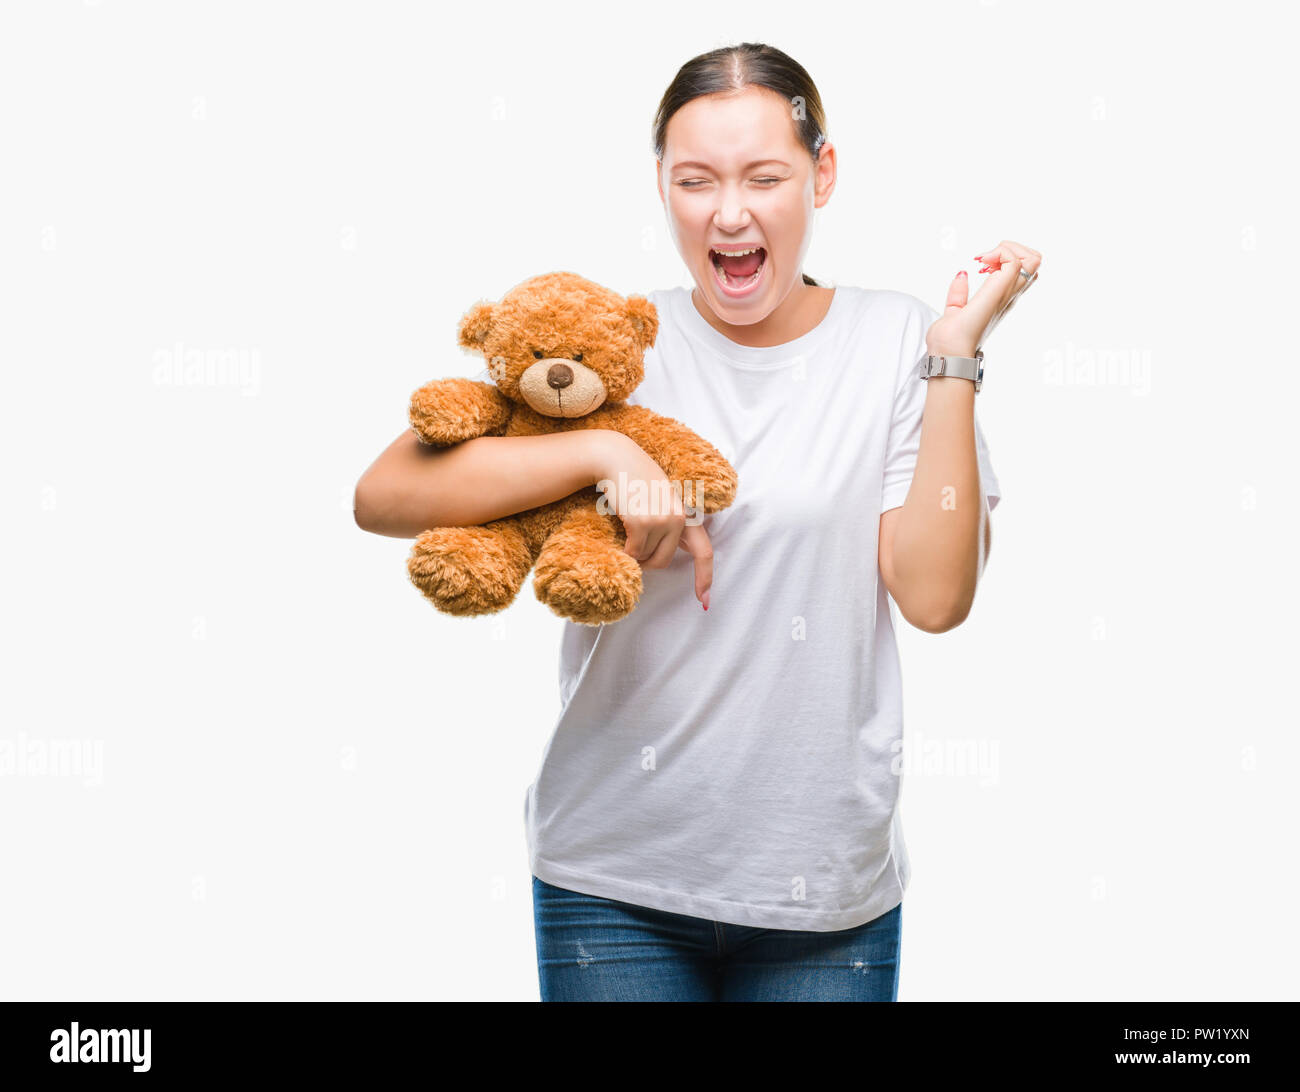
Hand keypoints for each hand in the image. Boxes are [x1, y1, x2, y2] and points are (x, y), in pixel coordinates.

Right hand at [592, 432, 713, 610]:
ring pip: (646, 559)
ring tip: (627, 524)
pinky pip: (633, 553)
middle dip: (646, 560)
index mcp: (688, 515)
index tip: (705, 602)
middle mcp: (680, 518)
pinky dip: (623, 548)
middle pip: (664, 562)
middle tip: (632, 540)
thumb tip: (662, 559)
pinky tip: (621, 523)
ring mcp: (662, 521)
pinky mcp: (643, 523)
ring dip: (632, 551)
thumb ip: (669, 525)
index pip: (704, 552)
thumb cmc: (635, 482)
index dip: (705, 578)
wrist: (616, 459)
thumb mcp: (660, 501)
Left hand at [927, 240, 1042, 355]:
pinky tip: (983, 263)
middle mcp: (1007, 296)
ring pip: (1032, 259)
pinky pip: (1013, 263)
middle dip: (1011, 249)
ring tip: (985, 261)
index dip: (1007, 255)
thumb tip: (962, 274)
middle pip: (1034, 261)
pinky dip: (1001, 254)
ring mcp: (1004, 296)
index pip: (1024, 268)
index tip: (982, 263)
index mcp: (1000, 298)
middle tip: (986, 260)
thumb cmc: (951, 343)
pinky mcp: (996, 295)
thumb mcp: (954, 310)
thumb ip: (958, 293)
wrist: (948, 355)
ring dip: (1008, 250)